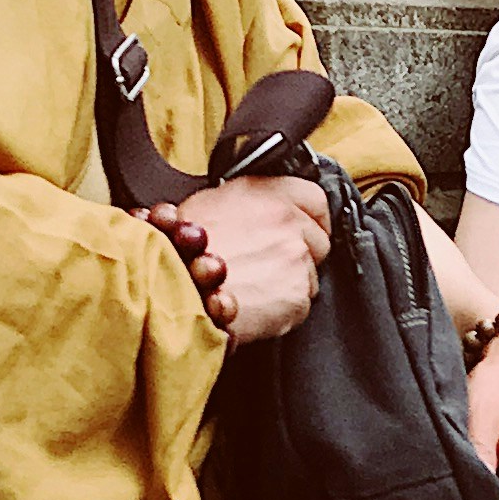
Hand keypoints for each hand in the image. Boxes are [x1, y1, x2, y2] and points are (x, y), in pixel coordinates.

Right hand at [144, 175, 326, 343]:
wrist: (179, 290)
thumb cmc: (183, 250)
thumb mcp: (210, 202)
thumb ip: (248, 200)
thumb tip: (260, 204)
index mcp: (269, 194)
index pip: (316, 198)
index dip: (313, 216)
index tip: (308, 226)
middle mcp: (287, 222)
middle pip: (319, 239)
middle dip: (302, 250)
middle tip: (270, 261)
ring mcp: (296, 259)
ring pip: (310, 273)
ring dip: (290, 279)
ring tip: (254, 283)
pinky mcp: (297, 294)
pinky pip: (301, 301)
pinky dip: (284, 306)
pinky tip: (256, 301)